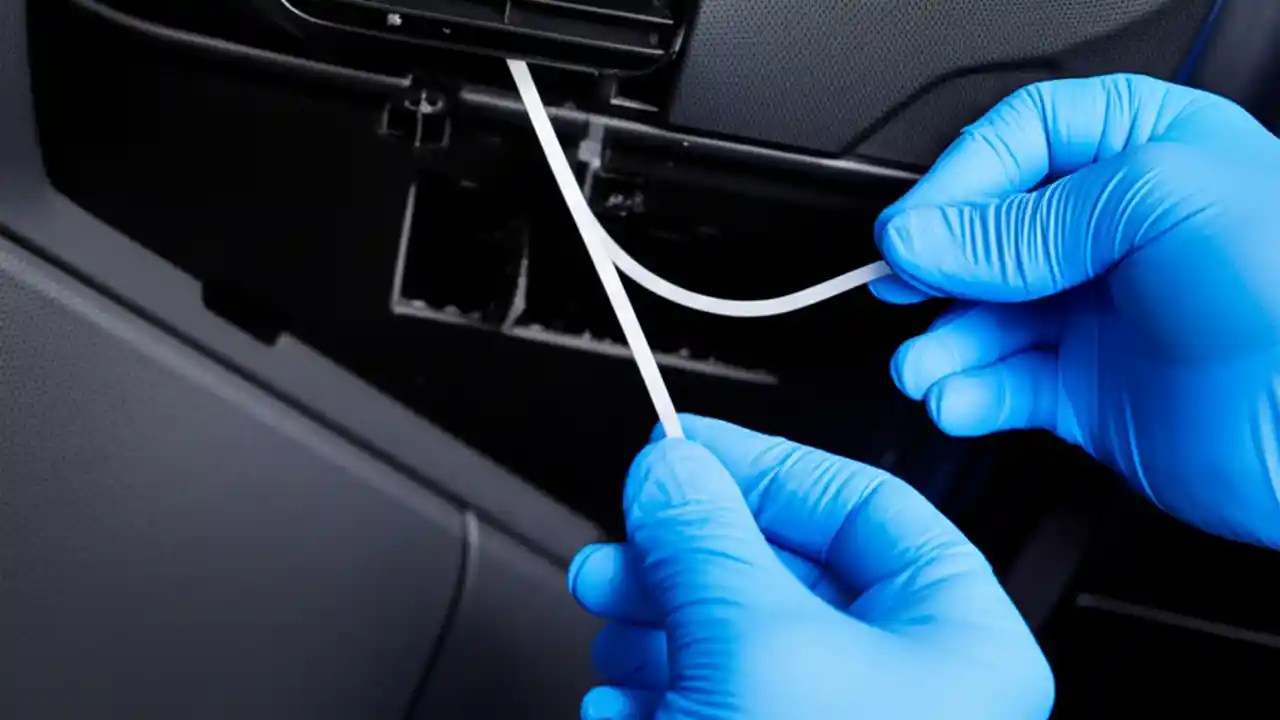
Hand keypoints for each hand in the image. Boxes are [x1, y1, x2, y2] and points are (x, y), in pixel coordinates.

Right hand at [568, 415, 1051, 719]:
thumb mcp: (754, 646)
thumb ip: (707, 540)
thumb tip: (673, 467)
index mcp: (955, 642)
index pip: (863, 507)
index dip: (765, 465)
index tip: (686, 446)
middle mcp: (909, 689)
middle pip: (788, 572)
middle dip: (689, 550)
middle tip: (626, 537)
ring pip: (741, 638)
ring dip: (660, 617)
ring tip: (609, 611)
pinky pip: (718, 705)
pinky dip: (660, 692)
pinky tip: (622, 699)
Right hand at [871, 74, 1279, 547]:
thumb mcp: (1157, 206)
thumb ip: (1025, 223)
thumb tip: (923, 235)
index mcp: (1147, 152)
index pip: (1020, 141)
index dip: (959, 181)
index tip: (915, 230)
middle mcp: (1117, 229)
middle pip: (988, 231)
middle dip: (938, 266)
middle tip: (901, 289)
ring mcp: (1100, 312)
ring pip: (987, 316)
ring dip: (943, 343)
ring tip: (924, 369)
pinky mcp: (1090, 390)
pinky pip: (1006, 385)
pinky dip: (970, 395)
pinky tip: (958, 400)